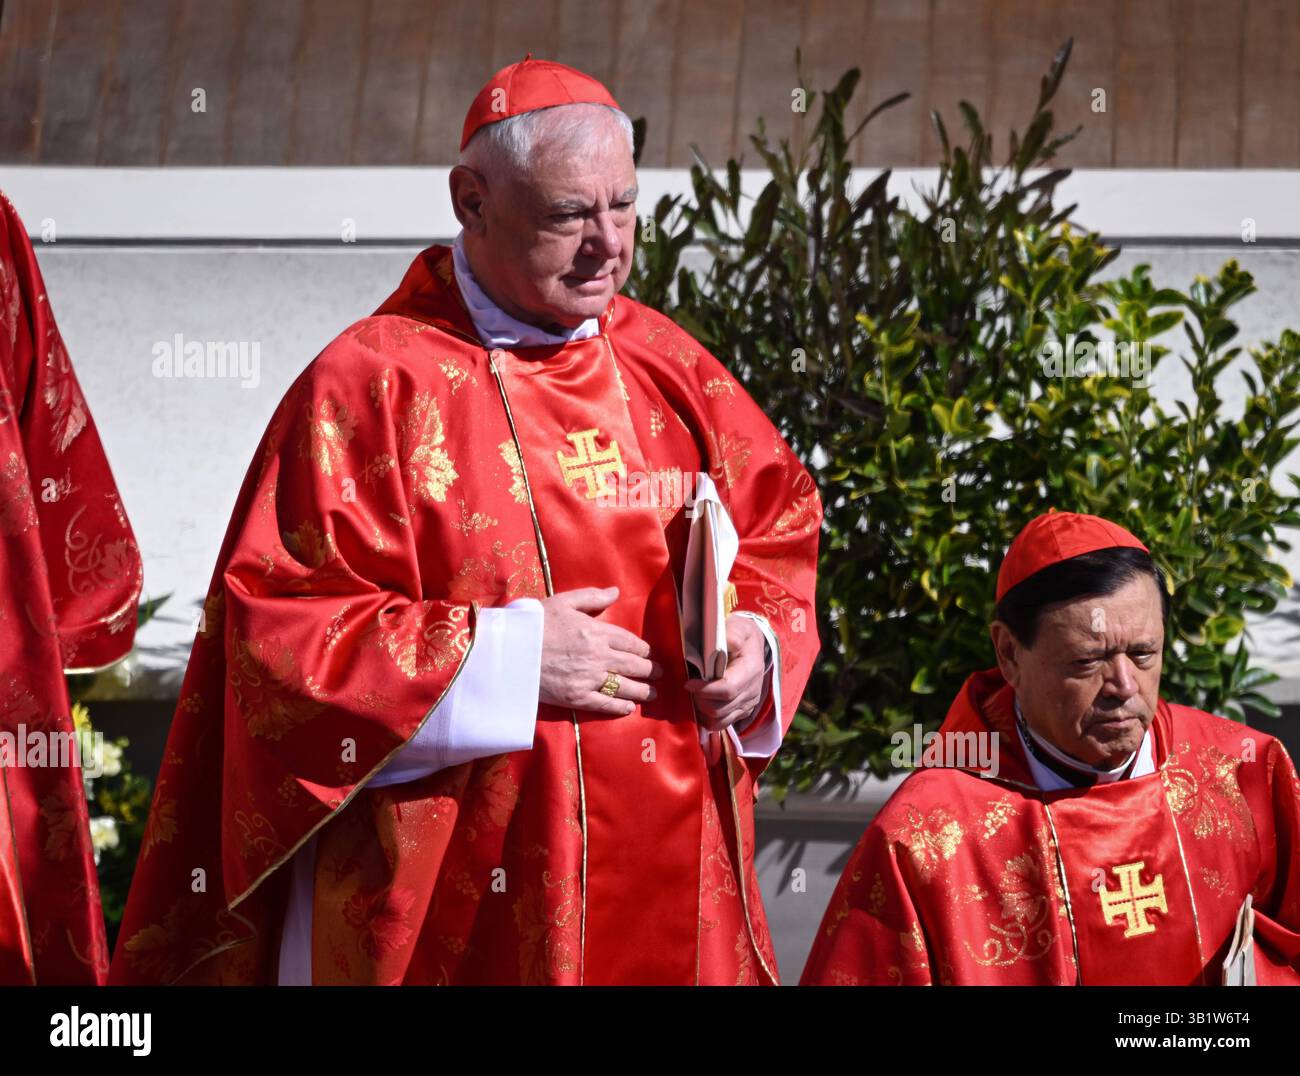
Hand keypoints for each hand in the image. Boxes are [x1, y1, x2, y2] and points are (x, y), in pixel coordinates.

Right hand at [537, 586, 662, 715]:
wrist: (509, 650)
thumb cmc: (534, 623)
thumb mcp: (563, 601)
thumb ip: (592, 597)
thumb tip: (616, 592)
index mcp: (596, 631)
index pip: (630, 642)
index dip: (644, 650)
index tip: (649, 654)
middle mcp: (598, 656)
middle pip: (633, 665)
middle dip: (650, 670)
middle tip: (659, 674)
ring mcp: (588, 678)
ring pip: (624, 686)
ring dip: (642, 691)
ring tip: (653, 693)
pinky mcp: (576, 698)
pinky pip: (604, 704)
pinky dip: (619, 707)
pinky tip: (629, 709)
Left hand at [684, 614, 766, 733]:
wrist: (753, 645)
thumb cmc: (741, 635)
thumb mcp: (738, 627)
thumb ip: (732, 634)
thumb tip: (724, 642)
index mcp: (750, 671)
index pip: (727, 689)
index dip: (704, 690)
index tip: (688, 683)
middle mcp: (752, 692)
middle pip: (720, 709)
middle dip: (699, 700)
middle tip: (688, 687)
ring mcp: (747, 705)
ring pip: (719, 721)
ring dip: (702, 711)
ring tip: (693, 696)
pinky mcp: (742, 711)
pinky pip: (722, 724)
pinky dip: (707, 719)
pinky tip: (700, 705)